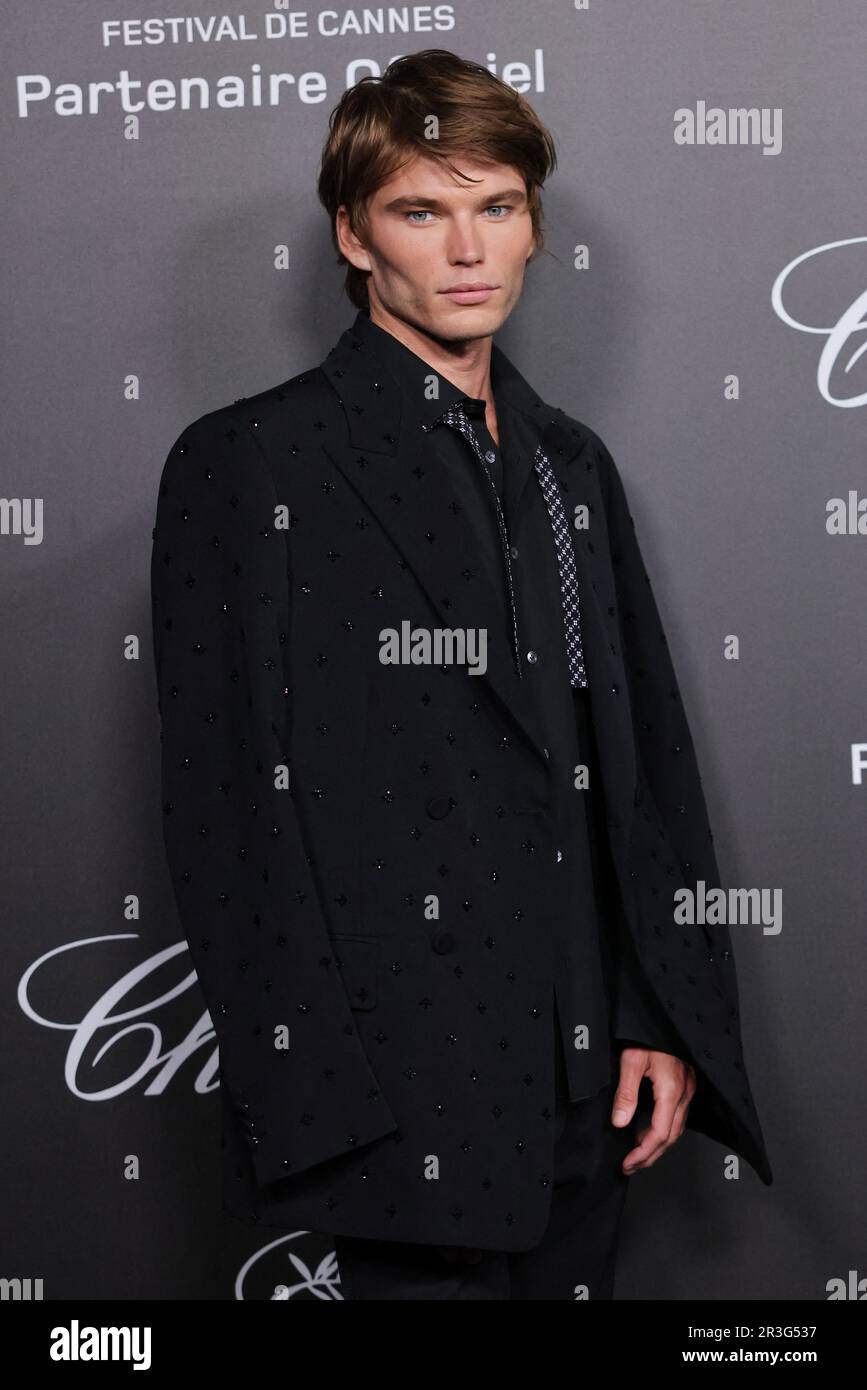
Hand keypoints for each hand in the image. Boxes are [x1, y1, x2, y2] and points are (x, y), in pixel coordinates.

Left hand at [610, 1045, 696, 1174]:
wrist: (663, 1016)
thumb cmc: (648, 1035)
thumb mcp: (630, 1060)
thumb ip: (626, 1094)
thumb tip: (620, 1123)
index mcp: (671, 1090)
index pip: (660, 1133)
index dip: (643, 1153)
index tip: (627, 1163)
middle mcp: (684, 1093)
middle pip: (671, 1137)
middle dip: (651, 1156)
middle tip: (630, 1166)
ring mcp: (688, 1090)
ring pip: (677, 1129)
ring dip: (658, 1146)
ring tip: (637, 1156)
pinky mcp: (686, 1086)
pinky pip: (678, 1117)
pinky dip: (664, 1131)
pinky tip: (649, 1133)